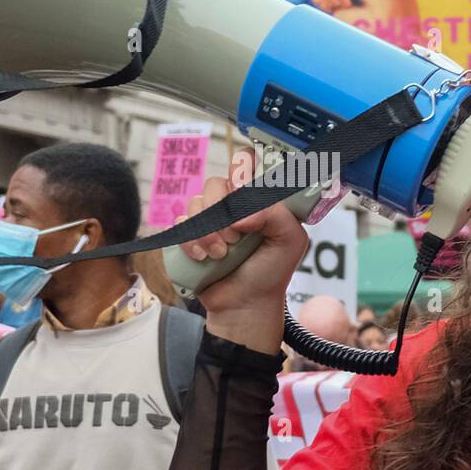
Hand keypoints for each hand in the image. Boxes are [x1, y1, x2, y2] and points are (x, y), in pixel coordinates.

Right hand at [176, 147, 308, 353]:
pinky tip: (204, 258)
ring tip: (221, 254)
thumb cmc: (271, 273)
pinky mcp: (190, 235)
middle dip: (223, 210)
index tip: (244, 191)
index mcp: (259, 199)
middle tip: (235, 236)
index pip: (247, 162)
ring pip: (196, 202)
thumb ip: (274, 213)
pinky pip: (180, 223)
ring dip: (208, 231)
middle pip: (216, 181)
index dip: (242, 170)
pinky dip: (191, 242)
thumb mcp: (290, 240)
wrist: (244, 306)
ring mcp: (210, 219)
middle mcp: (234, 205)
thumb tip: (238, 214)